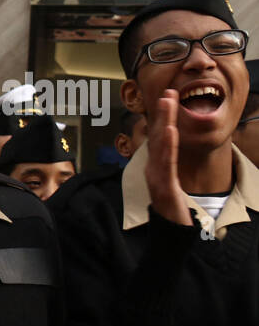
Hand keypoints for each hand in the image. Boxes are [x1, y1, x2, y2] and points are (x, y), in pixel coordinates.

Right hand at [144, 90, 192, 225]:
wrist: (169, 234)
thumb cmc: (172, 210)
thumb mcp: (170, 183)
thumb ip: (167, 167)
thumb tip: (168, 152)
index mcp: (156, 167)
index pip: (160, 138)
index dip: (163, 118)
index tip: (168, 97)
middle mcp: (153, 169)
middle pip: (157, 136)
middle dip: (163, 113)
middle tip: (167, 91)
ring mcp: (157, 177)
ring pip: (160, 145)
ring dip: (164, 122)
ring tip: (168, 102)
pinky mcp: (164, 186)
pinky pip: (166, 162)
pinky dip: (167, 145)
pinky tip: (170, 130)